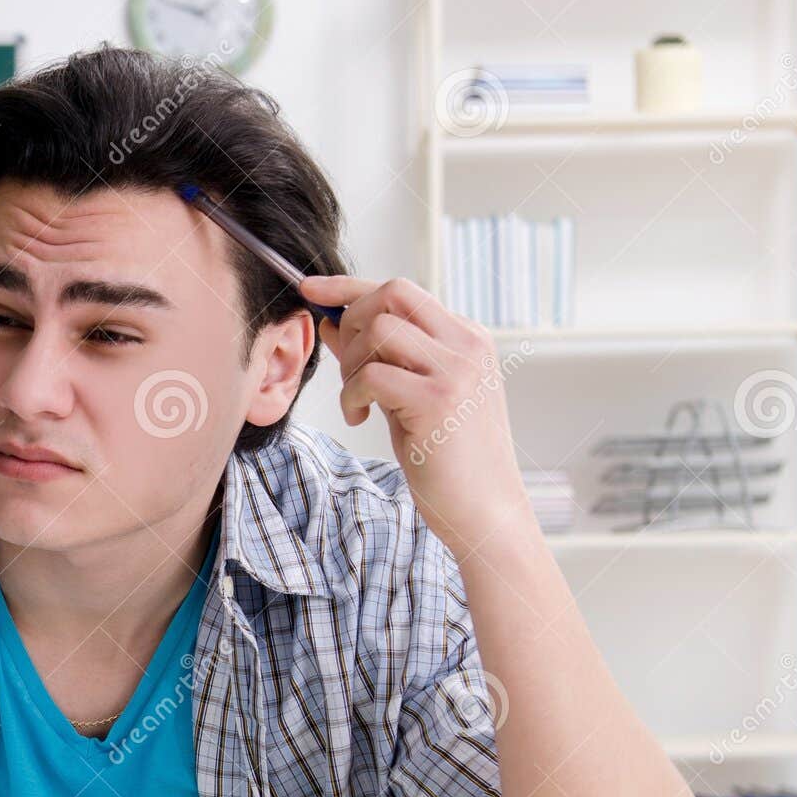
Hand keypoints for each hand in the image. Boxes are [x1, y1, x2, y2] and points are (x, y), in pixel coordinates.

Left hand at [299, 274, 537, 557]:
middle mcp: (467, 344)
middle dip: (352, 320)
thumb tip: (332, 324)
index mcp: (466, 338)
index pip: (402, 291)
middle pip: (392, 293)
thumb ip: (377, 357)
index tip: (311, 287)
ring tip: (359, 400)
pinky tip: (360, 418)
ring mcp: (456, 369)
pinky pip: (373, 373)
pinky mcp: (438, 400)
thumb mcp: (409, 397)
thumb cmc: (448, 460)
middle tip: (348, 366)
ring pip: (380, 329)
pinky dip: (353, 393)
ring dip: (352, 363)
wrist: (485, 512)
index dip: (349, 285)